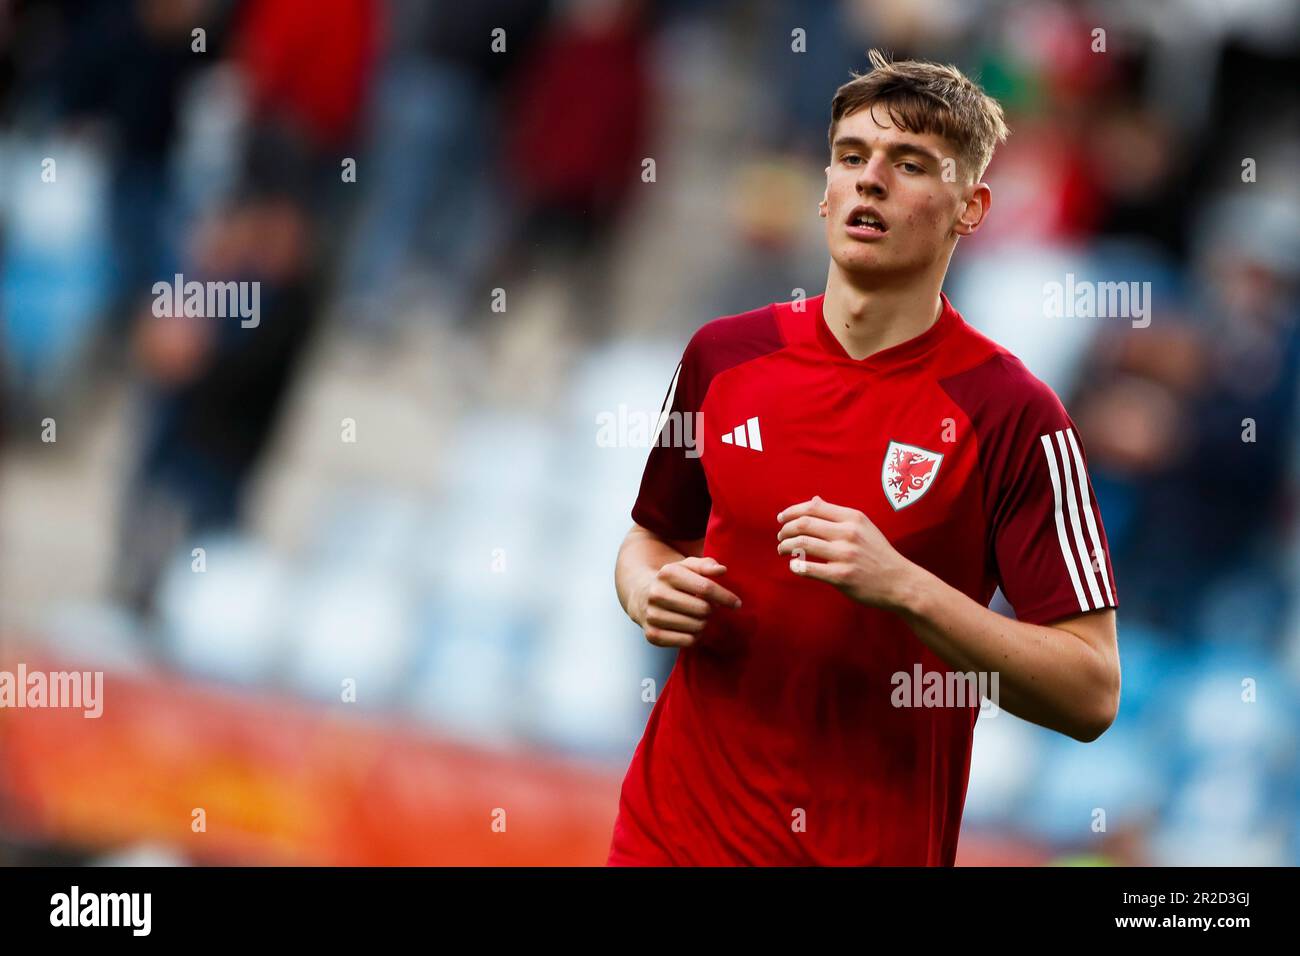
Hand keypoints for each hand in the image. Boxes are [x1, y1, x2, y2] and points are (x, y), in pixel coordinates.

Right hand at [632, 556, 741, 647]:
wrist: (641, 596)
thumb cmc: (673, 580)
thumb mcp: (687, 566)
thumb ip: (706, 565)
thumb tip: (722, 570)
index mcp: (668, 573)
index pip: (705, 588)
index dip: (725, 597)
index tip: (737, 603)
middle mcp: (657, 594)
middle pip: (703, 610)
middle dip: (712, 610)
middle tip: (710, 608)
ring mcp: (653, 616)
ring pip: (697, 627)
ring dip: (704, 623)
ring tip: (699, 617)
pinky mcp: (653, 635)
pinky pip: (688, 641)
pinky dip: (696, 636)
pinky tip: (691, 627)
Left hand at [776, 495, 913, 608]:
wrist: (900, 582)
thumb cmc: (878, 553)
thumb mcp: (863, 527)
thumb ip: (837, 514)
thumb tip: (813, 500)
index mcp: (852, 518)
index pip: (812, 507)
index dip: (791, 511)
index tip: (781, 518)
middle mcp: (848, 533)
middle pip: (803, 524)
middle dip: (785, 530)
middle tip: (780, 537)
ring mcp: (845, 555)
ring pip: (802, 544)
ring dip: (785, 547)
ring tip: (782, 550)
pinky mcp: (842, 576)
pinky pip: (808, 569)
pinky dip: (796, 566)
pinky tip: (794, 566)